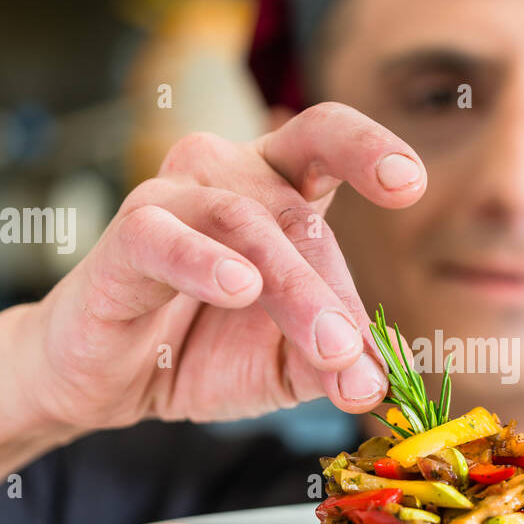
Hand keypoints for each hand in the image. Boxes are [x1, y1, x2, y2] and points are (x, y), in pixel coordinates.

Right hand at [24, 102, 426, 431]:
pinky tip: (239, 285)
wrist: (112, 380)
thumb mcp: (287, 365)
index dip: (367, 147)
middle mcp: (227, 177)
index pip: (326, 143)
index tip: (411, 182)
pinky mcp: (125, 238)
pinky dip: (203, 260)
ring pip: (243, 224)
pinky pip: (162, 235)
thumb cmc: (204, 349)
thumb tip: (383, 380)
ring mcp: (173, 199)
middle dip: (333, 291)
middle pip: (294, 212)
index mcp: (278, 190)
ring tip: (328, 347)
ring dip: (293, 290)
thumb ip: (334, 363)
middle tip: (356, 355)